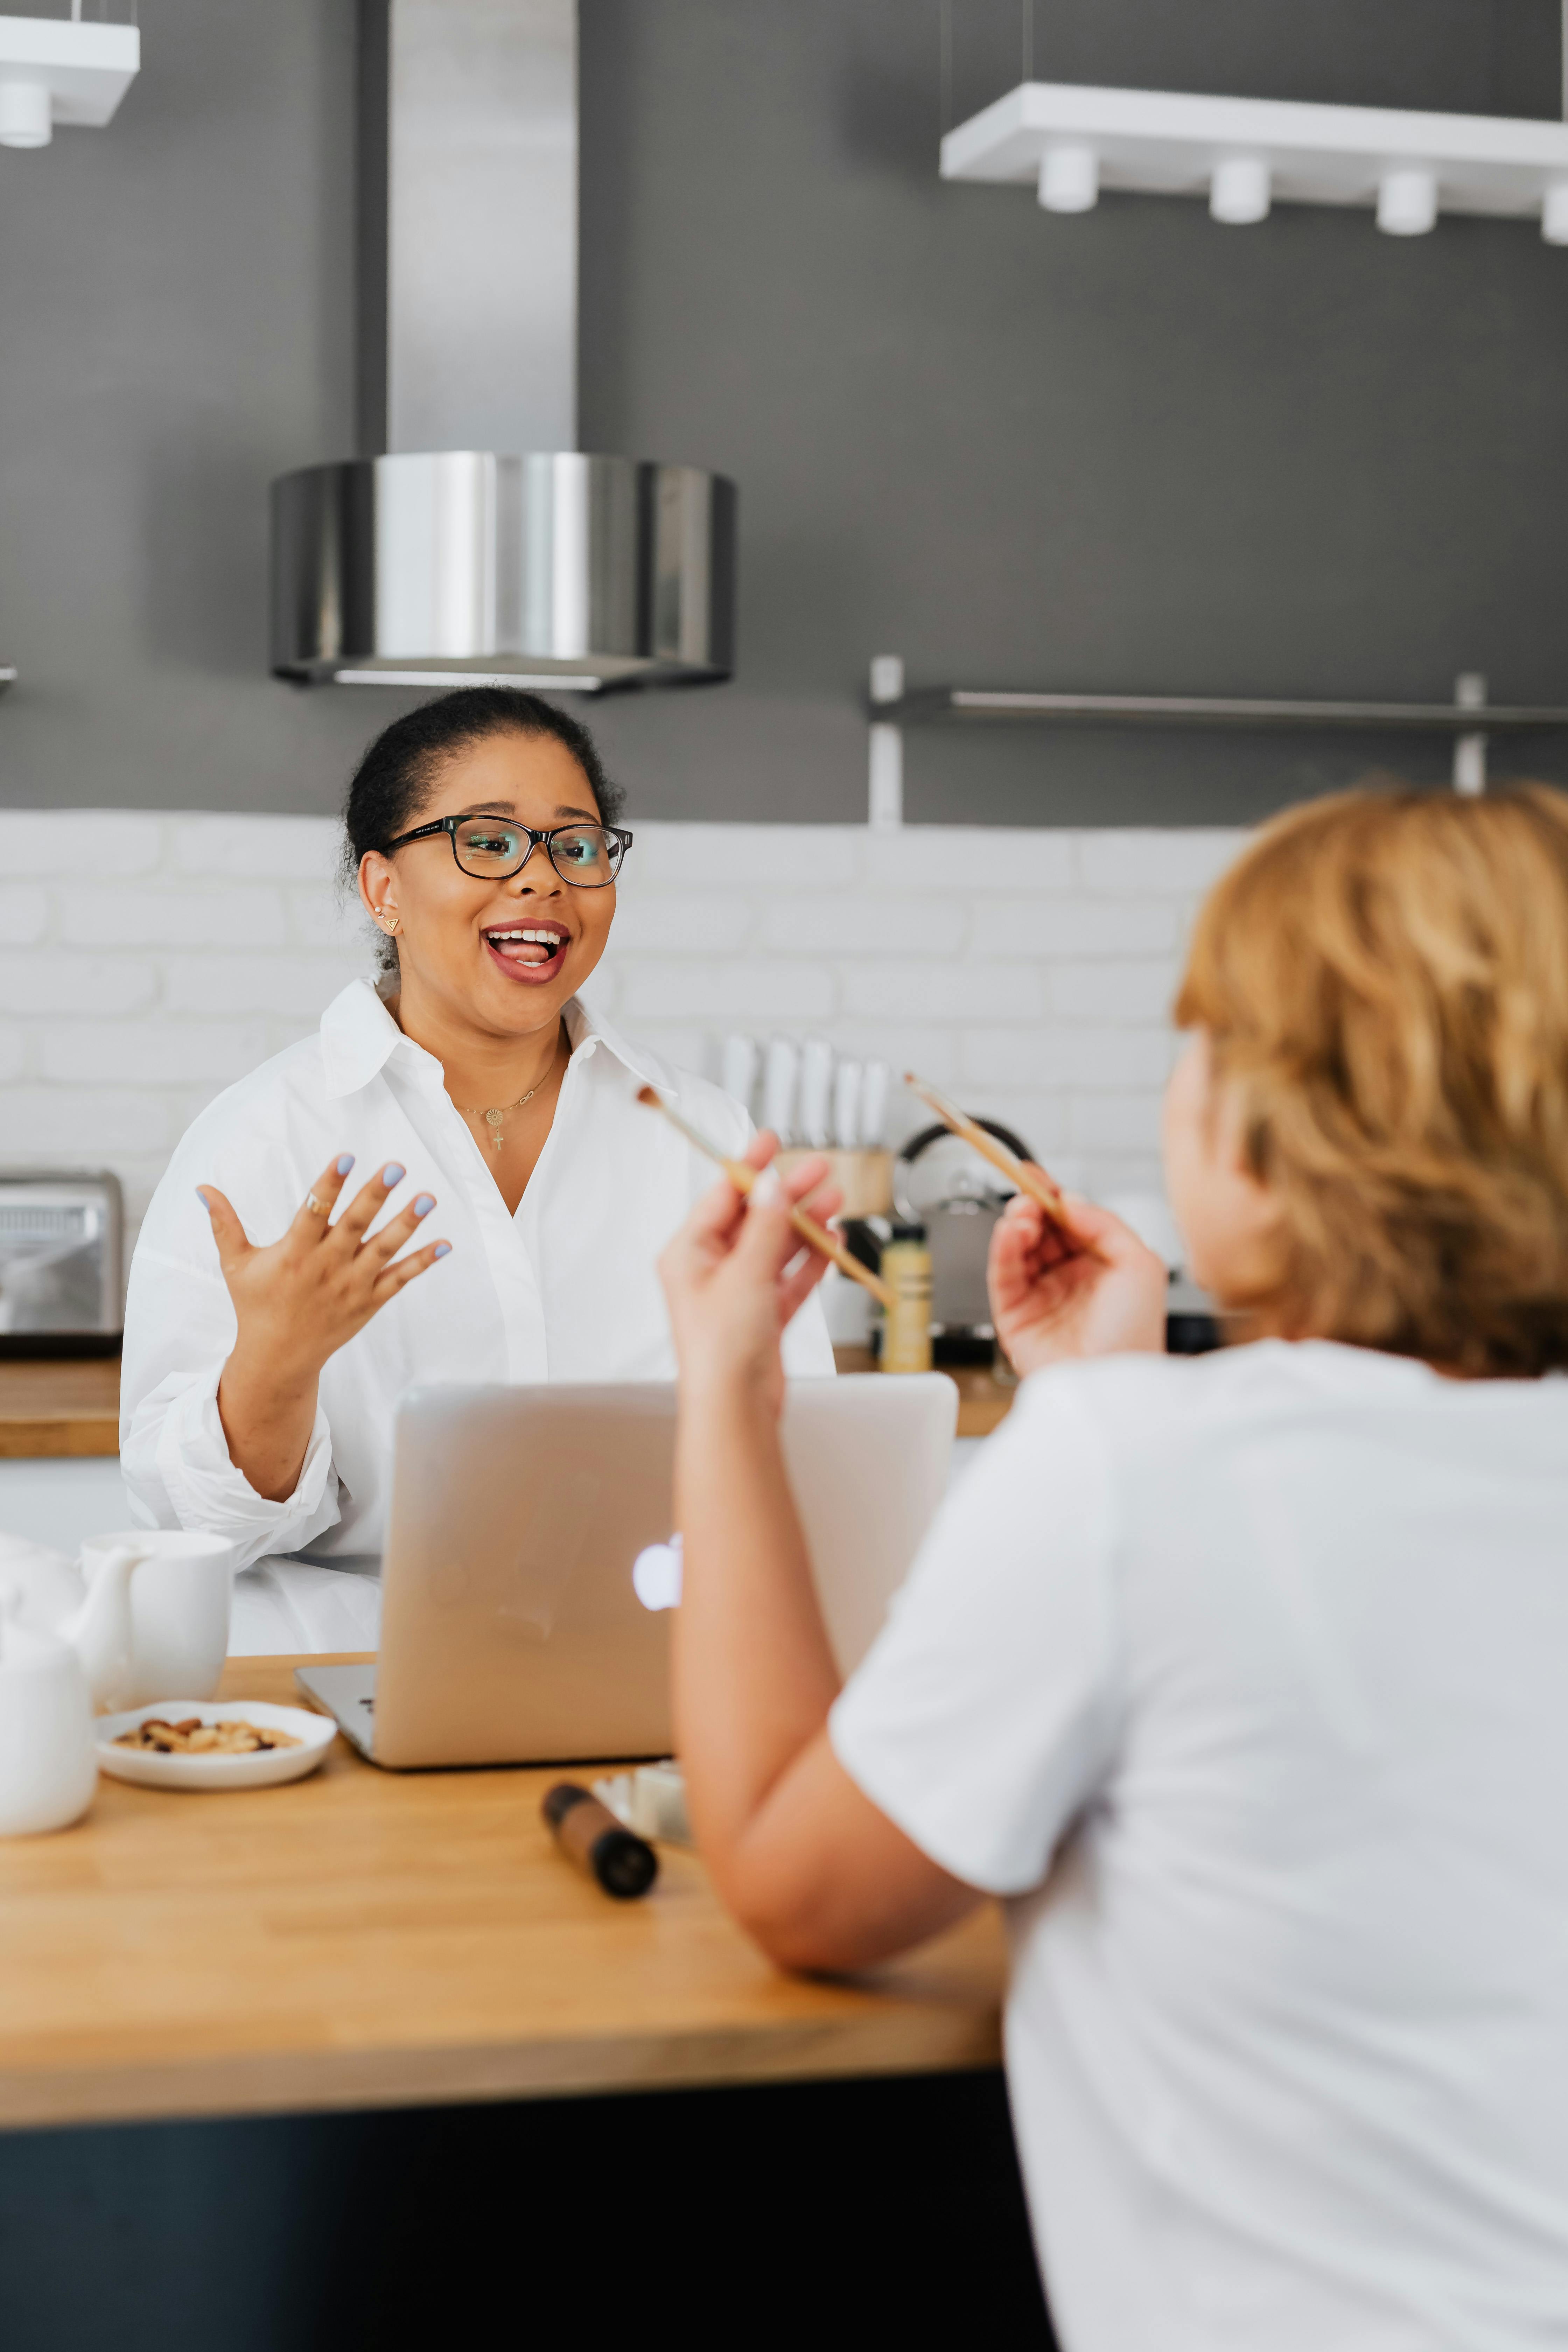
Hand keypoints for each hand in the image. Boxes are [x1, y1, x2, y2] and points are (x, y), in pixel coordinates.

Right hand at [199, 1153, 448, 1383]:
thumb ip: (224, 1224)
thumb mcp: (236, 1265)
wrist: (278, 1358)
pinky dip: (422, 1263)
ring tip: (428, 1197)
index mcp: (294, 1253)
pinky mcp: (369, 1302)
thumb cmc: (255, 1305)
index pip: (313, 1211)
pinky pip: (399, 1280)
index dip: (330, 1184)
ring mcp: (351, 1286)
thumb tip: (202, 1187)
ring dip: (407, 1224)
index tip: (346, 1157)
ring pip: (383, 1250)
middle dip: (375, 1195)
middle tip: (397, 1167)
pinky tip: (444, 1244)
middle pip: (354, 1225)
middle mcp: (326, 1267)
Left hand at [659, 1134, 841, 1420]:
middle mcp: (711, 1269)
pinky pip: (790, 1276)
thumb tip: (773, 1188)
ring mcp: (739, 1292)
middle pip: (754, 1218)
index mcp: (689, 1254)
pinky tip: (831, 1242)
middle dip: (788, 1194)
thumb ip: (765, 1228)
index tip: (770, 1141)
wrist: (735, 1406)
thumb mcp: (745, 1274)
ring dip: (805, 1224)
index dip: (750, 1167)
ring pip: (776, 1245)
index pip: (723, 1197)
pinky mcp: (763, 1314)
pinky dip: (811, 1260)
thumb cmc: (721, 1349)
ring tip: (834, 1202)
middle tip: (819, 1170)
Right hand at [989, 1183, 1165, 1377]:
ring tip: (1020, 1218)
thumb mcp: (1141, 1264)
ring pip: (1017, 1249)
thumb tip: (1070, 1200)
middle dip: (1031, 1208)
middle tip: (1027, 1197)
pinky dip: (1001, 1249)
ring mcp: (1041, 1297)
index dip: (1052, 1197)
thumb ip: (1106, 1223)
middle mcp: (1069, 1280)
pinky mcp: (1015, 1317)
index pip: (1069, 1223)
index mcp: (1101, 1267)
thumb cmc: (1135, 1335)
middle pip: (1040, 1231)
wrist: (1110, 1384)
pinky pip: (1002, 1275)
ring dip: (1016, 1225)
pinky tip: (1009, 1233)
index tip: (1035, 1175)